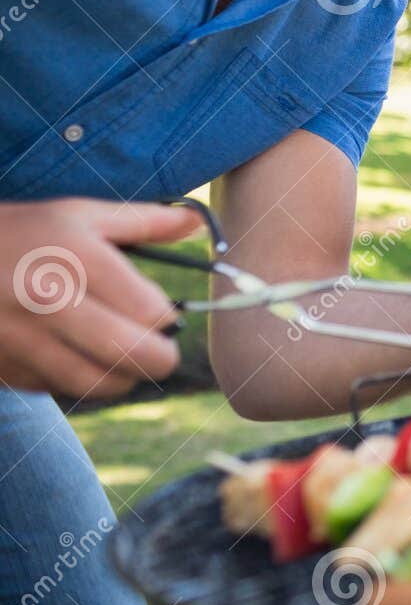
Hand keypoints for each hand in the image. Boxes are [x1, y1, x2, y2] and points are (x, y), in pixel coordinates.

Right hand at [0, 198, 199, 398]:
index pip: (153, 311)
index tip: (163, 313)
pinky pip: (59, 389)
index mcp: (80, 260)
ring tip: (122, 355)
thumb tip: (198, 225)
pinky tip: (76, 358)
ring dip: (123, 376)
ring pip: (101, 384)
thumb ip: (144, 221)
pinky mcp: (5, 367)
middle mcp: (53, 303)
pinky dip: (78, 381)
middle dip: (160, 356)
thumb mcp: (79, 215)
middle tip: (159, 348)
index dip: (168, 318)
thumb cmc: (21, 233)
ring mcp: (25, 340)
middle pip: (135, 355)